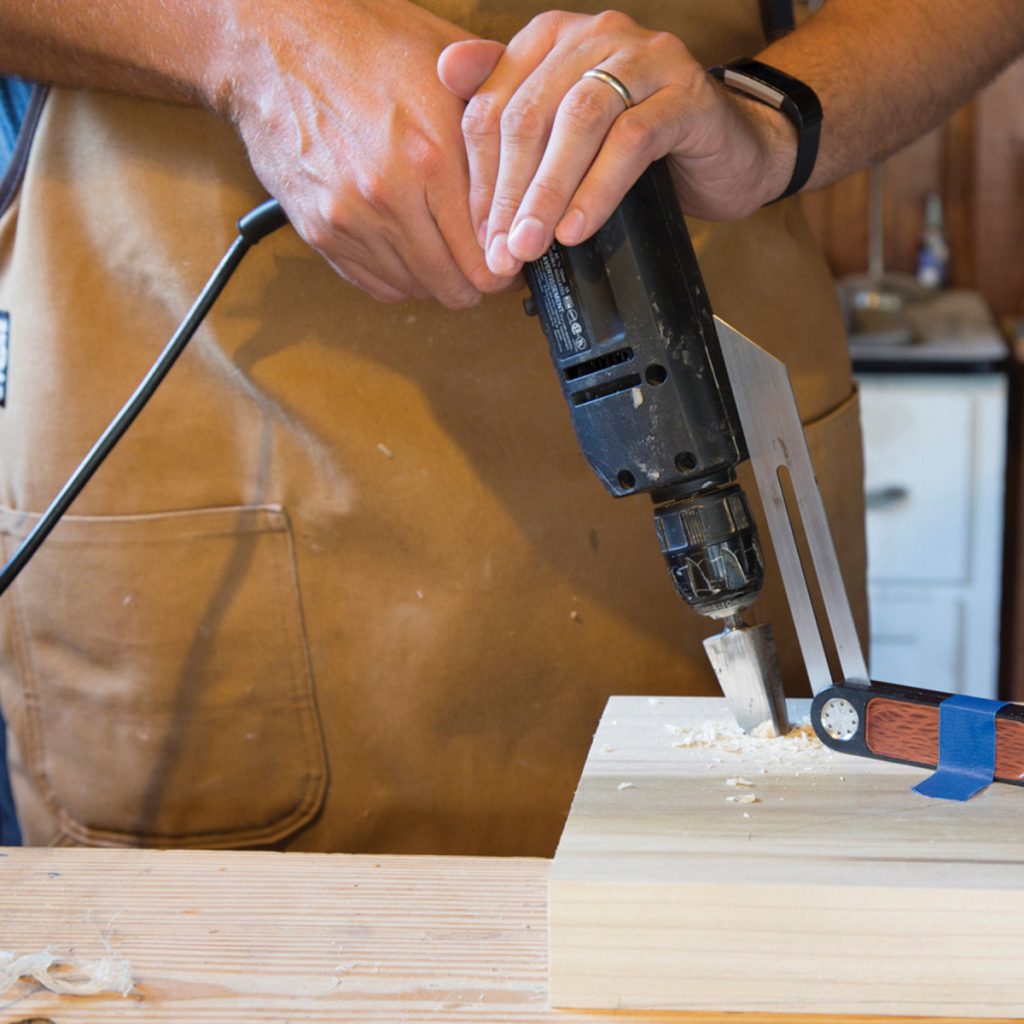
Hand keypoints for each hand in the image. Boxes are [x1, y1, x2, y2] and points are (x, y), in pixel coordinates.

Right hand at [217, 0, 512, 306]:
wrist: (274, 43)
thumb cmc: (363, 44)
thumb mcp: (447, 63)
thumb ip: (499, 115)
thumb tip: (539, 164)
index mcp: (430, 156)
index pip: (487, 254)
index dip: (508, 266)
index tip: (512, 260)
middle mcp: (388, 196)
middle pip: (455, 284)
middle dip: (479, 281)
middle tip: (488, 266)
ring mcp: (350, 219)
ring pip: (418, 289)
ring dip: (439, 279)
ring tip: (448, 252)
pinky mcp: (320, 231)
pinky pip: (377, 285)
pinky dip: (401, 277)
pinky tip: (411, 249)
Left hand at [437, 11, 796, 277]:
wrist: (733, 153)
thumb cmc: (643, 150)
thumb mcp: (567, 140)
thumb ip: (512, 113)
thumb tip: (445, 74)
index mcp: (554, 42)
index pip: (494, 105)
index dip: (480, 178)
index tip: (478, 239)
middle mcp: (597, 37)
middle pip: (531, 112)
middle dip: (510, 192)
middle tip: (501, 251)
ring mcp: (646, 59)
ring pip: (579, 121)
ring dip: (549, 191)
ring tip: (533, 245)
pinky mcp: (687, 94)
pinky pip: (632, 140)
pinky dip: (599, 189)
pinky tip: (578, 228)